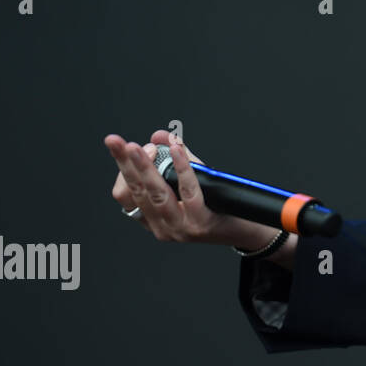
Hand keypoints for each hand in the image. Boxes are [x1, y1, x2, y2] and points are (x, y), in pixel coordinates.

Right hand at [103, 130, 271, 247]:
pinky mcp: (199, 223)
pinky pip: (187, 192)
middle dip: (125, 163)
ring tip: (142, 147)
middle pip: (135, 192)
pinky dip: (181, 168)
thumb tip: (159, 135)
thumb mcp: (192, 181)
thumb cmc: (218, 205)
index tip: (125, 148)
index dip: (123, 170)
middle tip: (116, 142)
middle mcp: (161, 227)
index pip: (124, 195)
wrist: (249, 230)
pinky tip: (177, 151)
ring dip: (146, 168)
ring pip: (156, 193)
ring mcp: (179, 228)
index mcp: (153, 219)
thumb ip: (175, 158)